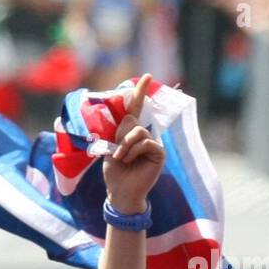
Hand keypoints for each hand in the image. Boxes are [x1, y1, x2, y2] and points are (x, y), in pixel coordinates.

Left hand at [102, 74, 165, 213]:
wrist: (120, 192)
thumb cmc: (114, 173)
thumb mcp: (109, 149)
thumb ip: (117, 132)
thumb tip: (129, 118)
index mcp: (130, 132)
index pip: (136, 109)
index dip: (140, 93)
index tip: (146, 77)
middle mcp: (143, 135)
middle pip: (131, 121)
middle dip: (120, 136)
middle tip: (117, 153)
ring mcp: (152, 143)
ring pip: (138, 131)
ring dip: (125, 146)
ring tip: (122, 159)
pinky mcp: (159, 152)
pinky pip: (145, 142)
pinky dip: (134, 151)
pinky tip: (130, 161)